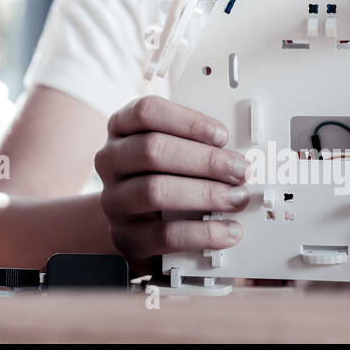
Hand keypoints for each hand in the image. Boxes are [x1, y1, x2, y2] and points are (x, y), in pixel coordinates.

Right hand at [94, 96, 248, 274]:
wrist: (134, 223)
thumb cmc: (159, 176)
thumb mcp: (169, 151)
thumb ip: (194, 144)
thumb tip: (236, 154)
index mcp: (121, 129)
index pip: (146, 112)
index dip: (187, 121)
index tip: (221, 135)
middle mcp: (110, 160)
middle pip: (152, 150)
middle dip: (205, 160)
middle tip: (239, 170)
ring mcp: (114, 199)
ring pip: (155, 190)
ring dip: (205, 194)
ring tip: (237, 198)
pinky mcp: (126, 236)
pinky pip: (164, 234)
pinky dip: (202, 233)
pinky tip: (227, 231)